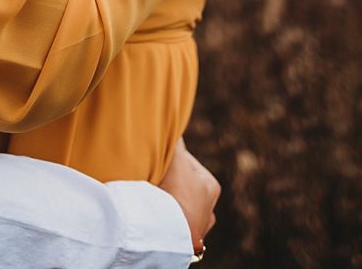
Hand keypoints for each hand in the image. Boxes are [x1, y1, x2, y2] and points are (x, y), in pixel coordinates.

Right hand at [158, 137, 219, 255]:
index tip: (157, 159)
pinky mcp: (182, 240)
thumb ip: (176, 143)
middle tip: (151, 177)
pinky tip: (153, 213)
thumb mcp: (178, 161)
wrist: (168, 233)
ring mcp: (196, 227)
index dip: (171, 158)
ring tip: (150, 195)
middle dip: (168, 181)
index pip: (188, 162)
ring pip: (176, 205)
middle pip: (183, 185)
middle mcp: (208, 208)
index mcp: (211, 187)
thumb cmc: (177, 194)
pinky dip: (162, 217)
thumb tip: (173, 122)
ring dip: (165, 200)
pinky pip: (170, 222)